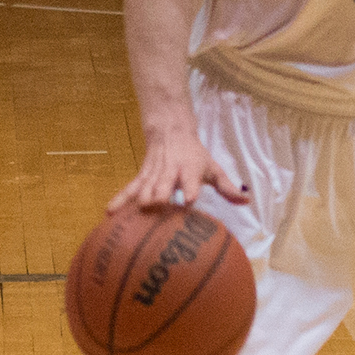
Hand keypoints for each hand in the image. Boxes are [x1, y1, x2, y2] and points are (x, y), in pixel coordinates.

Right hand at [106, 126, 249, 212]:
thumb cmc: (195, 156)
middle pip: (163, 186)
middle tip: (158, 211)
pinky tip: (109, 214)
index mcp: (190, 170)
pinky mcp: (141, 178)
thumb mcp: (213, 168)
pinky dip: (119, 200)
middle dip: (160, 198)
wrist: (171, 132)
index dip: (190, 190)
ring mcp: (153, 176)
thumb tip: (246, 202)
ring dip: (140, 203)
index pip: (191, 181)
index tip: (189, 201)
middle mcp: (170, 173)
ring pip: (144, 189)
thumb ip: (227, 187)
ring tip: (135, 222)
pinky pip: (128, 190)